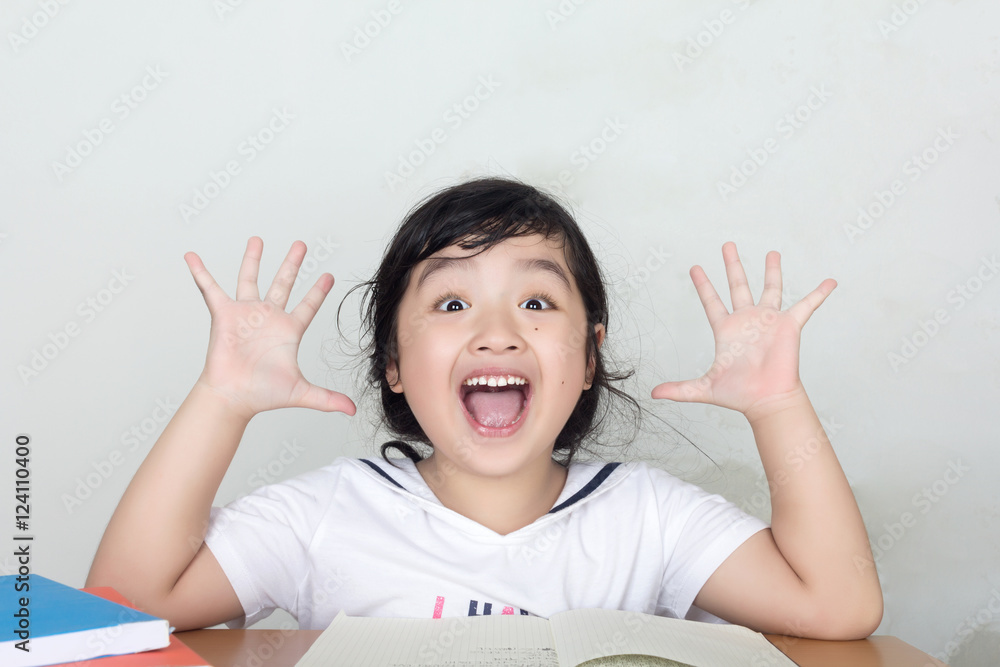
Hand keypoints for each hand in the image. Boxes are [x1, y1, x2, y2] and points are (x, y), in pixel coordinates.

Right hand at [184, 237, 356, 419]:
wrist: (233, 397)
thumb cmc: (263, 394)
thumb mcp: (301, 392)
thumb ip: (327, 398)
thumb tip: (352, 410)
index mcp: (289, 330)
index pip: (308, 305)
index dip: (318, 292)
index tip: (329, 276)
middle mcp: (268, 317)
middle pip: (283, 283)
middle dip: (292, 263)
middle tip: (301, 244)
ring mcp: (246, 313)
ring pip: (250, 278)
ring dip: (253, 259)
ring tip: (257, 239)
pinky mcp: (224, 314)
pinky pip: (210, 288)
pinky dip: (201, 272)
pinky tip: (192, 256)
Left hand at [651, 242, 834, 420]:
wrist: (765, 401)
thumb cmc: (739, 395)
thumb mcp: (704, 388)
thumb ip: (679, 389)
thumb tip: (653, 394)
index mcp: (726, 330)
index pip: (711, 301)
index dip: (703, 285)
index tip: (695, 267)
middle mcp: (747, 320)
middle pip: (738, 285)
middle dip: (733, 265)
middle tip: (727, 245)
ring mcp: (768, 321)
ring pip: (770, 288)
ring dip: (771, 270)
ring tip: (772, 252)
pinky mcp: (789, 325)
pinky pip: (807, 305)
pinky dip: (819, 294)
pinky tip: (830, 282)